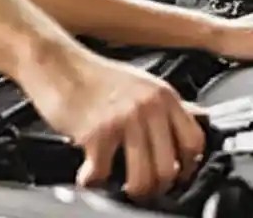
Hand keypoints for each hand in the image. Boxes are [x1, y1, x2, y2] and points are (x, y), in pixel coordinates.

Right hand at [19, 49, 205, 202]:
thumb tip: (196, 121)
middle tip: (146, 188)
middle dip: (158, 187)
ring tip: (121, 188)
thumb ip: (166, 106)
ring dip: (132, 191)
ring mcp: (124, 120)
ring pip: (144, 179)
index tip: (178, 175)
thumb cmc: (93, 75)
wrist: (56, 62)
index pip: (194, 141)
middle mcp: (148, 107)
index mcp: (163, 96)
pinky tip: (89, 173)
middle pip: (170, 168)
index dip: (188, 166)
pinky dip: (94, 181)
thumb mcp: (141, 83)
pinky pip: (103, 174)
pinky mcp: (96, 133)